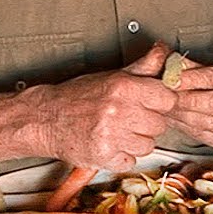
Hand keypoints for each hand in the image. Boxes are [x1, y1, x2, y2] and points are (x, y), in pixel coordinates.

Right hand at [35, 42, 175, 171]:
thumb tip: (164, 51)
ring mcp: (111, 135)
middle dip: (148, 123)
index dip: (161, 102)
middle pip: (160, 124)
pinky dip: (122, 157)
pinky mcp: (103, 156)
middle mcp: (119, 110)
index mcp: (124, 87)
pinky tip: (110, 145)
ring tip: (118, 131)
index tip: (152, 104)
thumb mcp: (112, 76)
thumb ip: (143, 67)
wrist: (43, 119)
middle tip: (130, 118)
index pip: (168, 99)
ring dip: (136, 142)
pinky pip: (131, 162)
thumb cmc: (78, 96)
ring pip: (148, 146)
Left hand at [168, 60, 212, 152]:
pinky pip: (200, 135)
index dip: (196, 78)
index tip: (174, 78)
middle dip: (187, 98)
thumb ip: (198, 68)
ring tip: (164, 105)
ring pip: (206, 122)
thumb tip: (171, 61)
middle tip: (165, 94)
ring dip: (180, 113)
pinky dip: (182, 125)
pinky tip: (172, 117)